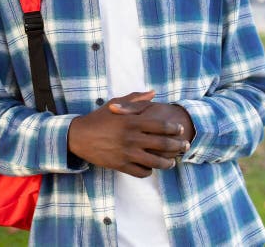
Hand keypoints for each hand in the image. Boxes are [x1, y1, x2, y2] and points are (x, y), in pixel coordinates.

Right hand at [67, 91, 189, 177]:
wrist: (79, 136)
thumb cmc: (98, 118)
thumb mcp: (115, 103)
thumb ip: (136, 98)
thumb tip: (153, 92)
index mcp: (132, 122)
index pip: (160, 126)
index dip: (173, 129)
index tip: (180, 130)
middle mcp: (132, 138)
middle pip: (162, 144)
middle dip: (177, 146)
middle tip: (185, 146)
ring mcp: (127, 153)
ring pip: (155, 162)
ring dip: (167, 163)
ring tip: (173, 162)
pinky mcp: (120, 165)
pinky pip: (141, 172)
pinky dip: (149, 171)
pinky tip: (152, 168)